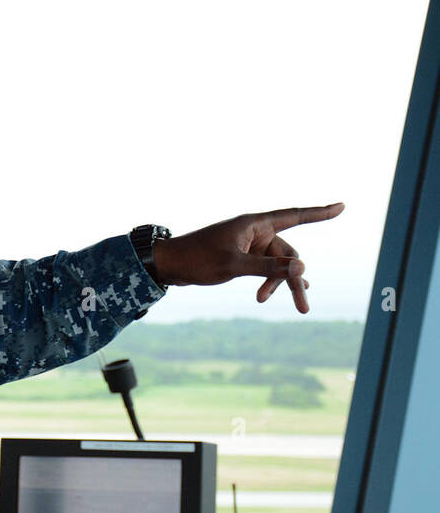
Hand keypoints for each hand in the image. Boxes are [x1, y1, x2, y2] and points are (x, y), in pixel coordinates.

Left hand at [154, 202, 344, 313]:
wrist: (169, 265)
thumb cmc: (197, 259)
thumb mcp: (233, 265)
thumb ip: (267, 267)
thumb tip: (300, 268)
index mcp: (254, 224)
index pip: (294, 216)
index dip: (319, 213)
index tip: (342, 206)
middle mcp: (255, 232)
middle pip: (288, 253)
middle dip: (292, 278)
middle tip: (302, 306)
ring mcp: (249, 245)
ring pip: (278, 264)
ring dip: (278, 283)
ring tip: (279, 304)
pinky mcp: (242, 257)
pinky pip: (266, 268)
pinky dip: (271, 280)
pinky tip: (276, 294)